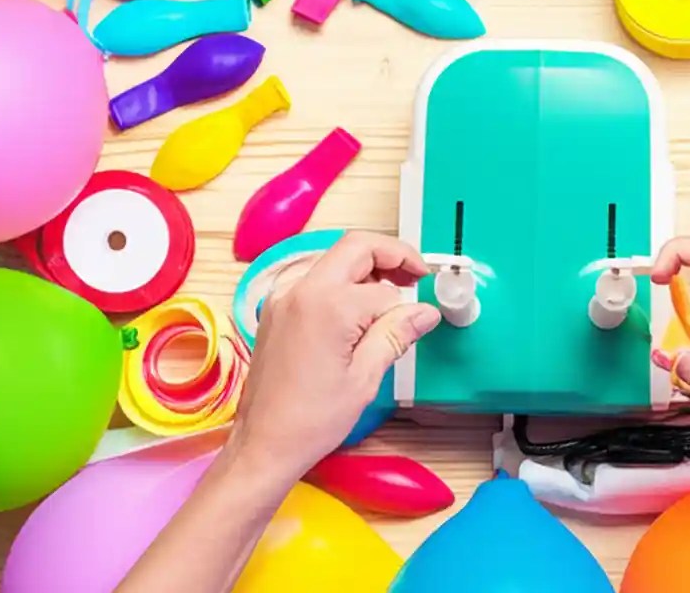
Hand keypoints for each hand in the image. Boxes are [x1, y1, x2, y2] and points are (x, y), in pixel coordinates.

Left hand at [225, 232, 440, 483]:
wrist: (263, 443)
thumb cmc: (311, 420)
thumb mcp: (365, 378)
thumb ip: (396, 334)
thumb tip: (425, 312)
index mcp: (327, 306)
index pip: (384, 289)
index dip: (409, 302)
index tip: (424, 313)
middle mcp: (300, 291)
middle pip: (356, 246)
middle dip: (392, 254)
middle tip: (418, 274)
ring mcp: (283, 297)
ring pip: (334, 258)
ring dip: (367, 265)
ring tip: (393, 291)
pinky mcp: (275, 308)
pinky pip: (315, 278)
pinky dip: (342, 281)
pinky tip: (359, 306)